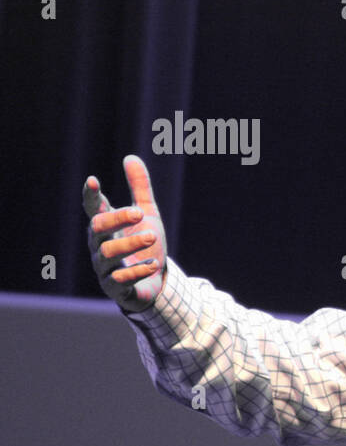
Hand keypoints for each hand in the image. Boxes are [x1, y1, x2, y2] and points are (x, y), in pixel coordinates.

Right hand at [83, 155, 167, 312]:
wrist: (153, 283)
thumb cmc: (144, 245)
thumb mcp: (147, 214)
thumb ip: (139, 188)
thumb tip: (130, 157)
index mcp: (106, 226)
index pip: (93, 208)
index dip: (91, 195)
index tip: (92, 180)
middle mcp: (100, 245)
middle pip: (98, 228)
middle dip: (117, 219)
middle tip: (140, 213)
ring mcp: (105, 268)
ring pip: (107, 254)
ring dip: (130, 244)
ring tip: (153, 237)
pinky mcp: (116, 288)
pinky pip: (120, 280)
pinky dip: (136, 271)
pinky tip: (153, 264)